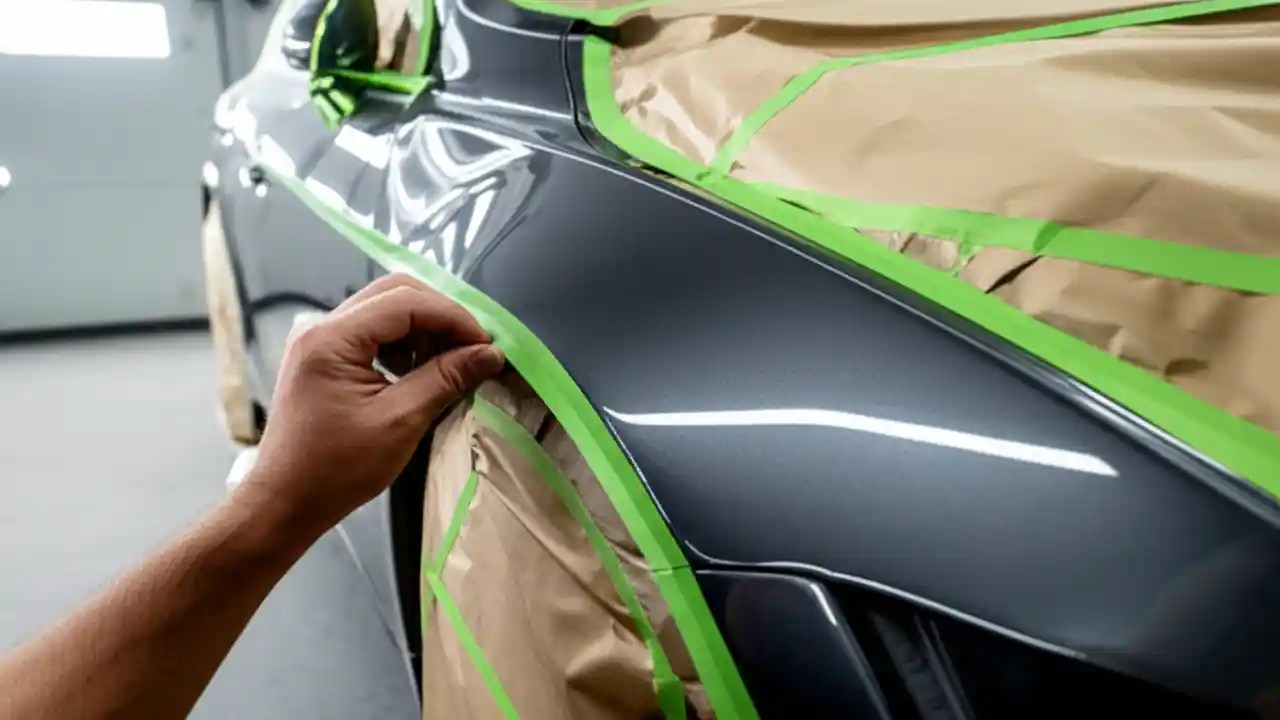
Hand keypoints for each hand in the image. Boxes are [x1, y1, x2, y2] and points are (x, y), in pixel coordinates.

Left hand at [244, 274, 504, 528]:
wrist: (285, 501)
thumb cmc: (336, 470)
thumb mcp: (401, 422)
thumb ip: (446, 378)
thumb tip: (489, 354)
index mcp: (332, 338)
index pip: (405, 301)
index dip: (453, 317)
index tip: (485, 345)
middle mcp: (321, 327)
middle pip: (395, 293)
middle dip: (441, 316)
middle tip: (473, 348)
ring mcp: (319, 340)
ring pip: (385, 309)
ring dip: (423, 329)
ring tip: (449, 364)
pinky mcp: (323, 356)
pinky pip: (371, 331)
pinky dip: (403, 343)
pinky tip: (418, 372)